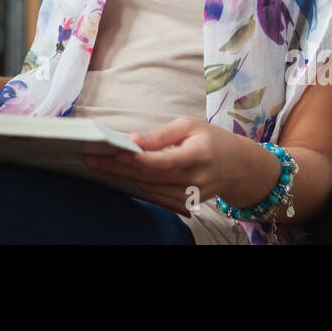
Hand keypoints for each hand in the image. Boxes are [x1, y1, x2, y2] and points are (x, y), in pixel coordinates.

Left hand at [82, 117, 268, 217]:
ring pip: (149, 190)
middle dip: (118, 169)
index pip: (161, 162)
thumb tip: (133, 140)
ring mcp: (191, 196)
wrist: (240, 168)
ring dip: (122, 179)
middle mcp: (195, 180)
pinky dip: (136, 187)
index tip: (112, 151)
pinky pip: (156, 197)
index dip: (135, 159)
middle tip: (92, 159)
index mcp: (198, 155)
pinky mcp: (186, 204)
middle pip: (150, 178)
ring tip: (98, 166)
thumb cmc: (213, 140)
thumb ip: (161, 135)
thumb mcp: (190, 126)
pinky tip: (118, 178)